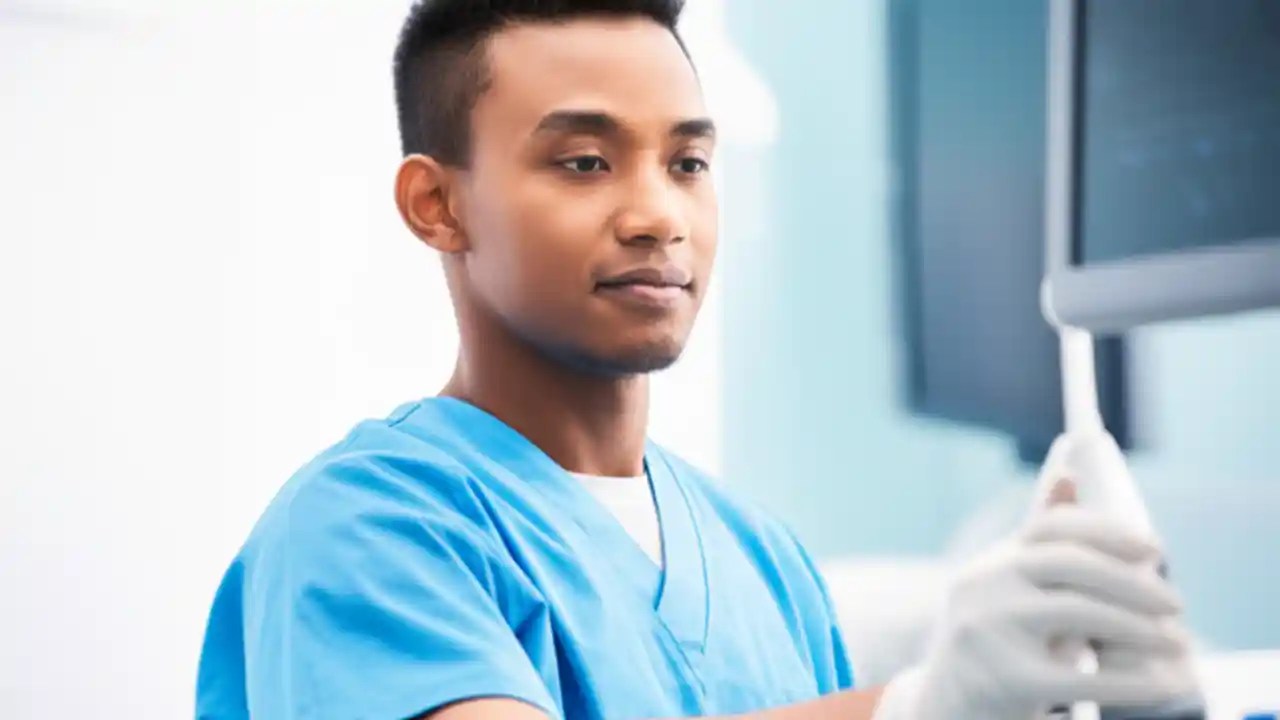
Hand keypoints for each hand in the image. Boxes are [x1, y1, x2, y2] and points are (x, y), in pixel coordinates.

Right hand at [872, 503, 1195, 719]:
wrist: (946, 710)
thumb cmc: (991, 644)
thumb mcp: (1009, 587)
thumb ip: (1039, 537)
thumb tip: (1067, 471)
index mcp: (990, 563)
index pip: (1052, 527)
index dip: (1108, 532)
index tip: (1152, 549)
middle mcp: (985, 586)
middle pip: (1072, 563)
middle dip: (1134, 581)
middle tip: (1175, 603)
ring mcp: (992, 631)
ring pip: (1084, 612)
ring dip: (1142, 628)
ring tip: (1176, 644)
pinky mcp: (1008, 680)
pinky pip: (1086, 676)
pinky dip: (1133, 681)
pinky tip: (1161, 684)